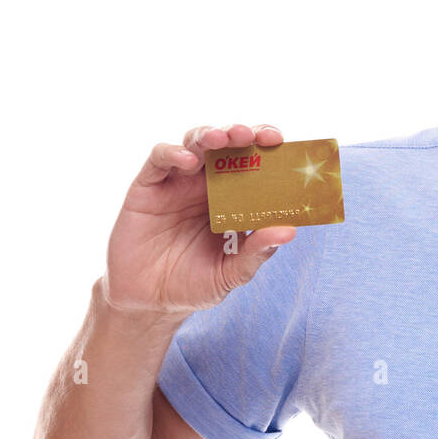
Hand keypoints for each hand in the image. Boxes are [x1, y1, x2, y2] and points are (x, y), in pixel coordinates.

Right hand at [102, 123, 294, 314]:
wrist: (148, 303)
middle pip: (227, 147)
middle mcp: (207, 186)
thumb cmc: (193, 285)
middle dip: (243, 135)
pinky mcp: (148, 187)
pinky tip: (189, 161)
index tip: (283, 144)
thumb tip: (289, 231)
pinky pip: (160, 160)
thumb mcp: (230, 273)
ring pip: (195, 144)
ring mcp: (177, 184)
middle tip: (256, 135)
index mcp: (233, 201)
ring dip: (211, 135)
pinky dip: (174, 153)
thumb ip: (256, 252)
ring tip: (224, 138)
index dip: (268, 151)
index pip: (255, 166)